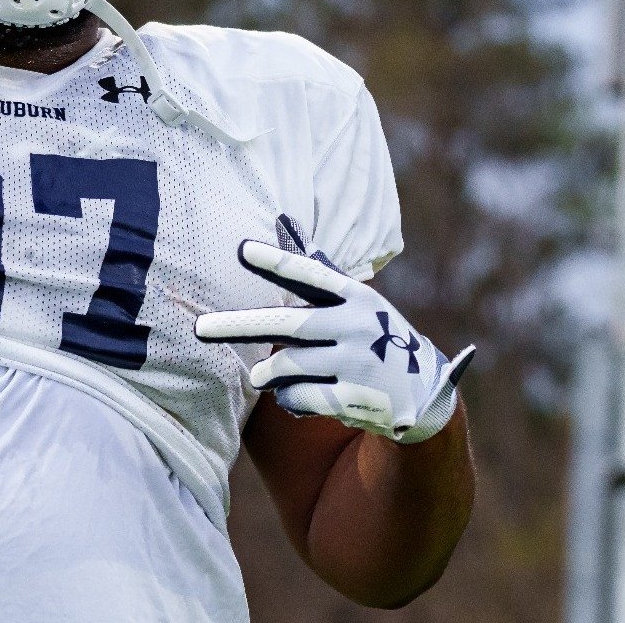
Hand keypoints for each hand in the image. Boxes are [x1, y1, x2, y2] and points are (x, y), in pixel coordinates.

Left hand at [195, 240, 474, 443]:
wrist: (425, 392)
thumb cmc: (378, 337)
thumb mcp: (360, 302)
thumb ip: (321, 272)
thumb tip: (286, 226)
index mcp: (355, 297)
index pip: (308, 274)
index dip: (275, 262)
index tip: (241, 250)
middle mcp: (357, 325)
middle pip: (287, 325)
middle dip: (238, 327)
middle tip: (199, 329)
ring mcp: (357, 363)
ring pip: (288, 365)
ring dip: (267, 373)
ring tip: (259, 376)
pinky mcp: (354, 399)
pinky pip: (300, 397)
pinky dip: (289, 398)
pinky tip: (295, 396)